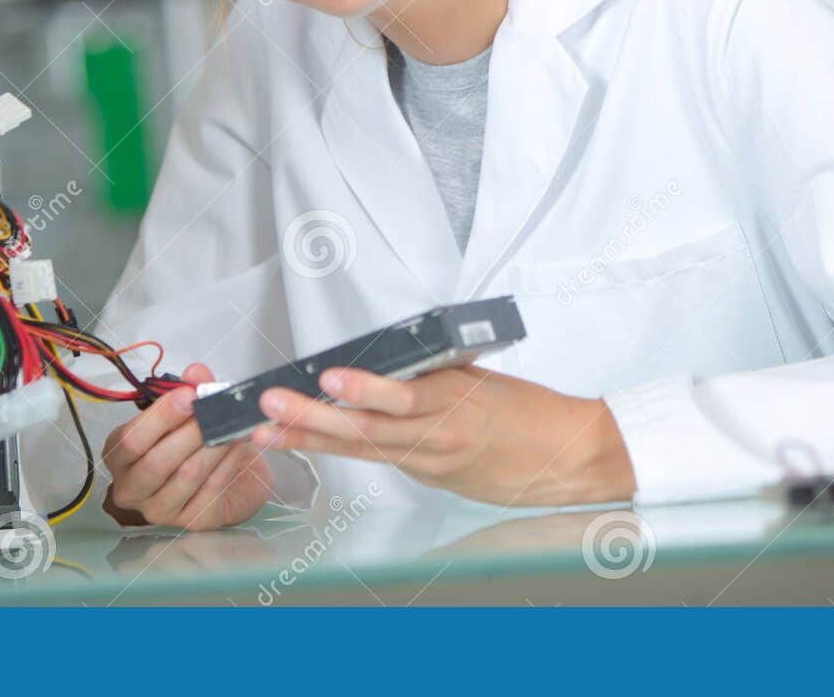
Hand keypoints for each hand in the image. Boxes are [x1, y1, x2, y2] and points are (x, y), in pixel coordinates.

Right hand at [101, 362, 274, 530]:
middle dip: (189, 434)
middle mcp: (132, 488)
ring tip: (234, 424)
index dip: (160, 417)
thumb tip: (196, 373)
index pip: (131, 440)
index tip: (189, 395)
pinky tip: (240, 444)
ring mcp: (160, 510)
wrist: (227, 473)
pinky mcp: (191, 522)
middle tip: (215, 411)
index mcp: (120, 455)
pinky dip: (228, 463)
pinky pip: (211, 489)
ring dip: (213, 446)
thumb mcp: (189, 411)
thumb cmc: (193, 440)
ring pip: (186, 476)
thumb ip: (190, 389)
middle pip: (156, 463)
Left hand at [251, 365, 636, 506]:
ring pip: (363, 449)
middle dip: (313, 417)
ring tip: (267, 430)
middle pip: (369, 428)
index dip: (364, 389)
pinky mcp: (430, 477)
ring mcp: (433, 461)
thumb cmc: (529, 410)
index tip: (328, 377)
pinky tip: (302, 444)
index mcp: (458, 398)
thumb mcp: (481, 376)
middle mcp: (441, 434)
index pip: (404, 394)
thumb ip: (432, 369)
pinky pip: (378, 460)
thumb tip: (385, 356)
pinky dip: (338, 451)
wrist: (567, 456)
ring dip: (310, 439)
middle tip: (270, 405)